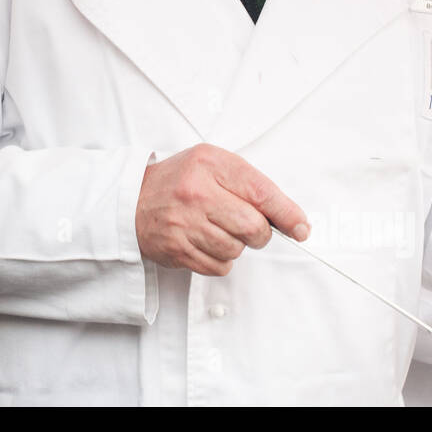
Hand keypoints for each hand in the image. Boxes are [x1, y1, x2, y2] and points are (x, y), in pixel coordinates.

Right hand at [135, 143, 308, 275]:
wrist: (130, 201)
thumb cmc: (178, 181)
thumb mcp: (212, 164)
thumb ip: (249, 184)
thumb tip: (292, 219)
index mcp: (208, 164)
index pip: (260, 192)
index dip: (287, 214)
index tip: (301, 227)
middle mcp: (196, 193)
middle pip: (253, 227)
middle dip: (260, 233)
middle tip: (249, 227)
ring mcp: (184, 224)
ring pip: (237, 250)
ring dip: (236, 245)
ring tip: (216, 229)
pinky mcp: (177, 250)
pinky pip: (219, 267)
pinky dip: (220, 260)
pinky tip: (205, 242)